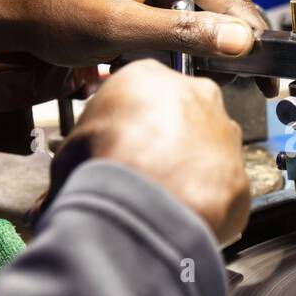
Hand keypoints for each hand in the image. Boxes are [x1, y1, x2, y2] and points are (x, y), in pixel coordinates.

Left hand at [0, 0, 270, 66]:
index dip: (253, 39)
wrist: (9, 9)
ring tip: (238, 77)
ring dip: (221, 43)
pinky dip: (197, 39)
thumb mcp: (119, 28)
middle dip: (242, 42)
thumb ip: (182, 33)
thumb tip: (238, 39)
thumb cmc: (50, 11)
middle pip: (224, 3)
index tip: (270, 74)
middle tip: (261, 83)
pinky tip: (202, 62)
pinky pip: (185, 15)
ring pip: (207, 12)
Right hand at [46, 59, 250, 246]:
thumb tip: (54, 198)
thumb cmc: (102, 167)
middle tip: (144, 177)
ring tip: (163, 202)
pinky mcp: (241, 173)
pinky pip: (223, 189)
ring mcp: (224, 134)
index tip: (120, 150)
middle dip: (166, 146)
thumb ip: (74, 164)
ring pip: (208, 152)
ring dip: (190, 174)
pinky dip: (206, 204)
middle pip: (181, 119)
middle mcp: (196, 96)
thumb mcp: (69, 154)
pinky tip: (183, 218)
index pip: (141, 98)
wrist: (143, 204)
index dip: (128, 129)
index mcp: (149, 77)